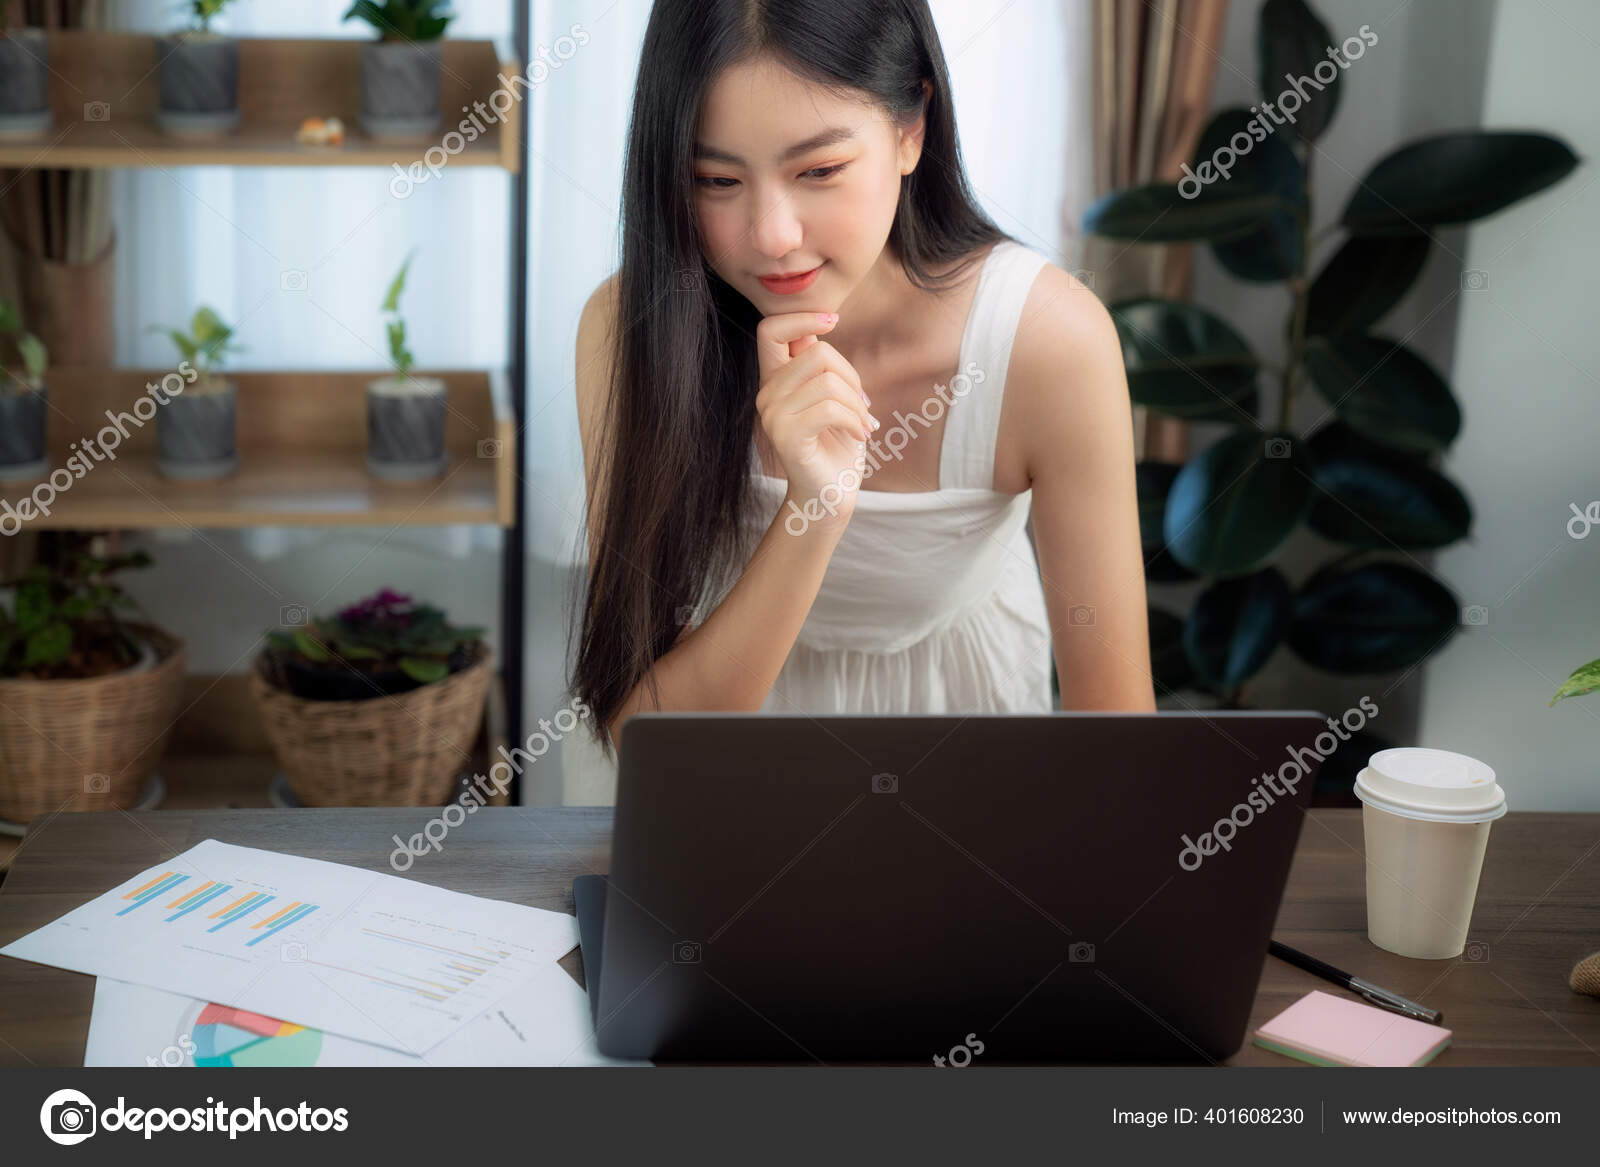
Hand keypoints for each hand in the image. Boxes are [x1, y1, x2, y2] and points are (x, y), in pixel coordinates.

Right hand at [754, 311, 876, 529]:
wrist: (831, 493)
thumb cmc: (836, 443)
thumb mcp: (832, 395)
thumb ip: (820, 364)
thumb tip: (822, 323)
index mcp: (775, 379)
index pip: (770, 329)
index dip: (801, 317)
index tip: (832, 320)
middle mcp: (766, 394)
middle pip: (817, 352)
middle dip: (851, 376)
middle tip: (862, 405)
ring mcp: (772, 415)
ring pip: (827, 382)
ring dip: (856, 404)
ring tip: (863, 424)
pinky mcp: (786, 437)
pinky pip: (829, 408)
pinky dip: (854, 420)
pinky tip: (860, 435)